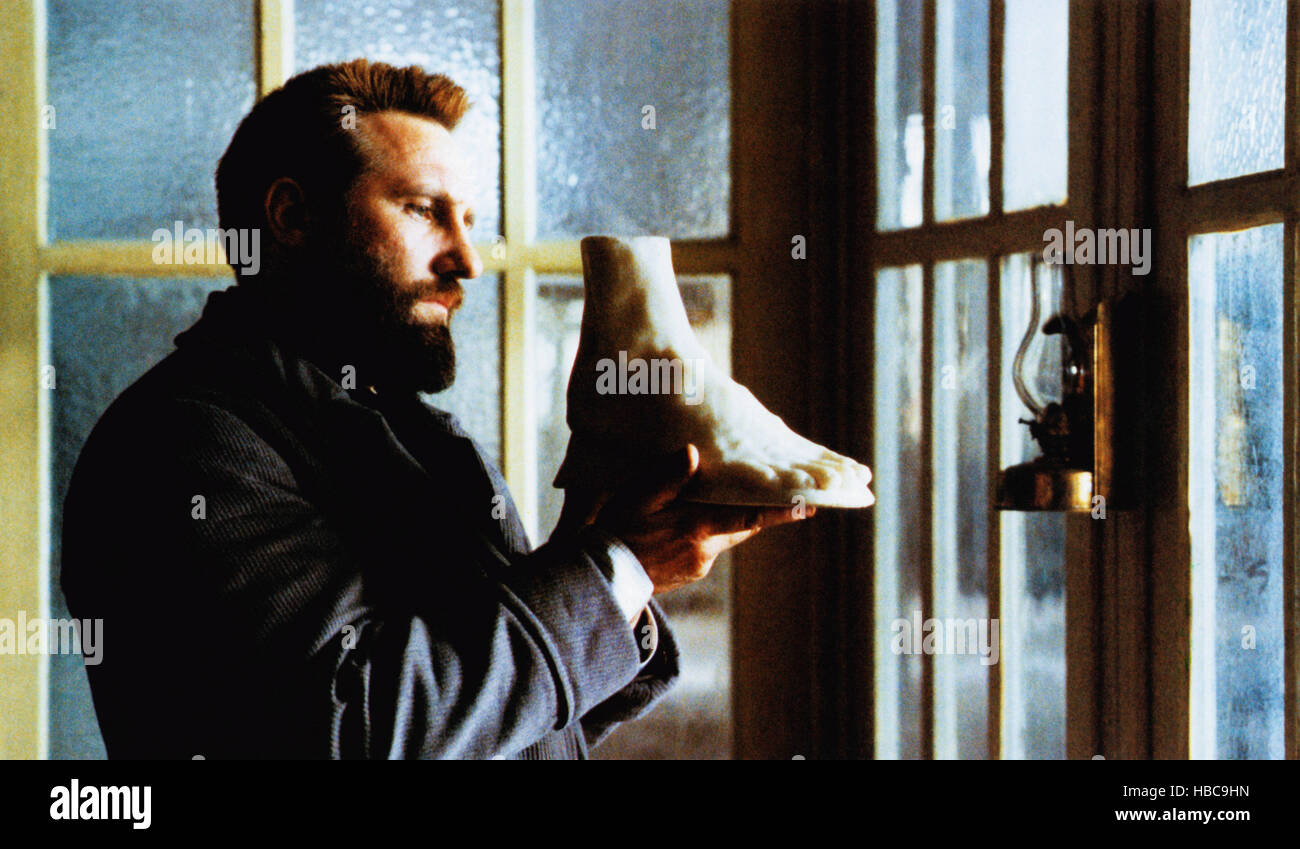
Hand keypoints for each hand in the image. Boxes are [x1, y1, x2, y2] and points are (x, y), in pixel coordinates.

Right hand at [556, 444, 814, 593]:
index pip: (749, 517)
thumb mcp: (636, 499)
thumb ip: (667, 477)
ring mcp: (697, 565)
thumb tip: (694, 453)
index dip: (781, 511)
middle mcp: (705, 550)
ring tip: (731, 500)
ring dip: (731, 520)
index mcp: (697, 529)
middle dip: (761, 512)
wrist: (599, 580)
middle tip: (785, 497)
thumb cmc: (615, 534)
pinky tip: (693, 522)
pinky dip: (710, 532)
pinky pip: (708, 547)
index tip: (810, 504)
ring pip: (726, 536)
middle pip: (743, 527)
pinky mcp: (687, 573)